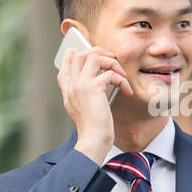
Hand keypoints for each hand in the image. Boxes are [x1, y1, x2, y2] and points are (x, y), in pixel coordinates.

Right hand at [57, 44, 132, 158]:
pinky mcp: (92, 88)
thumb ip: (87, 93)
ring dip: (111, 62)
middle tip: (112, 57)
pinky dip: (122, 80)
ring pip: (93, 57)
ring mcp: (80, 85)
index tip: (76, 51)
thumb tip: (102, 79)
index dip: (70, 56)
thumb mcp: (85, 108)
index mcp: (68, 91)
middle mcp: (71, 85)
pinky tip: (127, 90)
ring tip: (121, 74)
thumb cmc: (93, 128)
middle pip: (80, 55)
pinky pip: (110, 74)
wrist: (93, 140)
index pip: (65, 67)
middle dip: (98, 51)